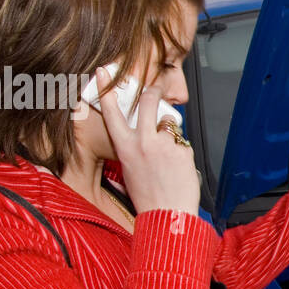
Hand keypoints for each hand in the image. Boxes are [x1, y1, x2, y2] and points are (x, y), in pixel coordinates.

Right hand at [93, 66, 200, 215]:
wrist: (168, 216)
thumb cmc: (149, 199)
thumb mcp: (129, 173)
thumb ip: (132, 151)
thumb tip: (136, 140)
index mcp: (125, 148)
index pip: (113, 112)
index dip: (107, 89)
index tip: (104, 72)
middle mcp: (144, 142)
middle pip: (149, 101)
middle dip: (154, 91)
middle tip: (156, 90)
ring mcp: (165, 144)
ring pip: (170, 124)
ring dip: (171, 133)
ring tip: (169, 156)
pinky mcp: (183, 149)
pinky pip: (183, 142)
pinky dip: (182, 151)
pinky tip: (178, 168)